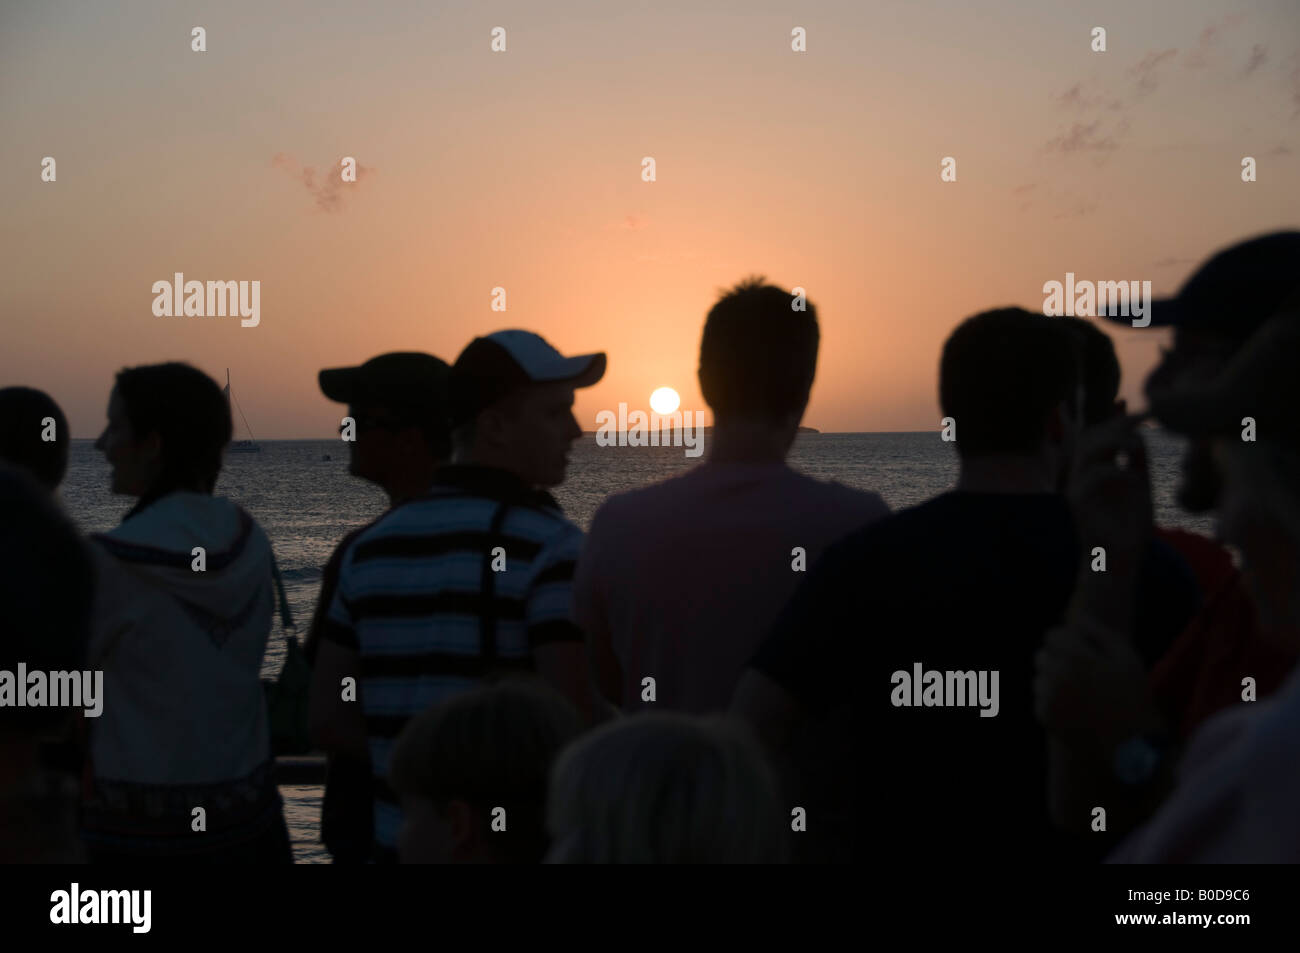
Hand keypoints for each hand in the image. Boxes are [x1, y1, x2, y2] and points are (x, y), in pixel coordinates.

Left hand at [1034, 616, 1162, 753]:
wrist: (1131, 744)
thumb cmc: (1132, 695)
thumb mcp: (1126, 657)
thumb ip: (1098, 632)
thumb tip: (1075, 617)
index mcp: (1076, 657)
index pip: (1052, 635)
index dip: (1068, 642)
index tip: (1083, 655)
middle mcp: (1056, 675)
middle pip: (1042, 656)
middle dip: (1058, 661)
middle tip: (1082, 677)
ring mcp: (1048, 698)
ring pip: (1039, 678)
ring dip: (1053, 682)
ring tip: (1081, 697)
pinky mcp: (1043, 716)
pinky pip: (1040, 699)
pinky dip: (1052, 703)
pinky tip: (1075, 712)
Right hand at [1067, 413, 1153, 569]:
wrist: (1119, 562)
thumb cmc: (1129, 529)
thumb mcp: (1140, 490)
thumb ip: (1137, 465)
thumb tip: (1139, 436)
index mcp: (1098, 471)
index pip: (1101, 437)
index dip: (1120, 421)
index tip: (1146, 412)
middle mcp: (1084, 476)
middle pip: (1092, 437)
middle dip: (1117, 424)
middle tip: (1143, 419)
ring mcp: (1078, 489)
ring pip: (1088, 451)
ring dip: (1113, 442)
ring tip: (1136, 444)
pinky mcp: (1078, 503)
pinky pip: (1094, 477)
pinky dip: (1117, 472)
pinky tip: (1135, 479)